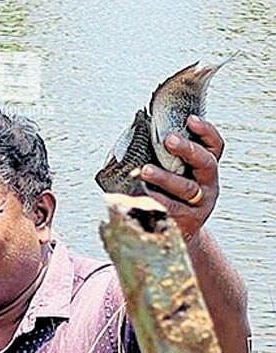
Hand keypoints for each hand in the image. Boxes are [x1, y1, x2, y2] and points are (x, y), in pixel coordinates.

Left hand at [139, 115, 222, 241]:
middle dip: (188, 149)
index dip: (206, 132)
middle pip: (206, 164)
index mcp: (205, 168)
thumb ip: (164, 155)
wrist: (177, 233)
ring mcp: (199, 205)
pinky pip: (169, 209)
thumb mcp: (173, 173)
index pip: (214, 146)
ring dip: (165, 177)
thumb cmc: (168, 194)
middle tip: (169, 139)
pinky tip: (138, 194)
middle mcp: (208, 185)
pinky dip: (154, 200)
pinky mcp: (185, 222)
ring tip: (144, 169)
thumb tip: (138, 130)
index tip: (191, 119)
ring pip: (186, 188)